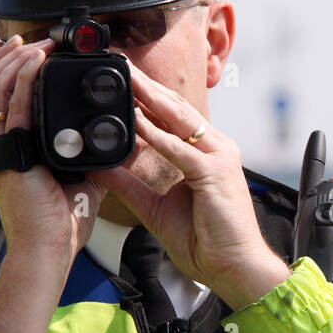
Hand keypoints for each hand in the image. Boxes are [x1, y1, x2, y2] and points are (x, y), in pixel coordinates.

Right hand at [0, 35, 106, 265]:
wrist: (49, 249)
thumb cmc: (61, 222)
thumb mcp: (78, 177)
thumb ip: (88, 153)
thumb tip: (115, 137)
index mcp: (11, 147)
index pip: (3, 97)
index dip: (14, 70)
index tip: (36, 51)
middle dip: (14, 57)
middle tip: (38, 40)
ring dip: (17, 60)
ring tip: (38, 43)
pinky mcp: (6, 151)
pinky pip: (10, 104)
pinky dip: (21, 77)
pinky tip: (34, 60)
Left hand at [88, 62, 290, 308]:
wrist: (234, 268)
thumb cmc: (207, 241)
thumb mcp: (154, 207)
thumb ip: (127, 183)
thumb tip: (98, 165)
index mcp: (205, 154)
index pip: (172, 117)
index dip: (146, 98)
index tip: (119, 82)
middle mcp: (216, 149)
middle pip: (176, 109)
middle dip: (146, 87)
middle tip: (119, 65)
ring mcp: (219, 158)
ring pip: (180, 120)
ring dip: (150, 99)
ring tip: (125, 80)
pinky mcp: (216, 174)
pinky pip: (181, 150)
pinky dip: (157, 135)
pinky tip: (137, 121)